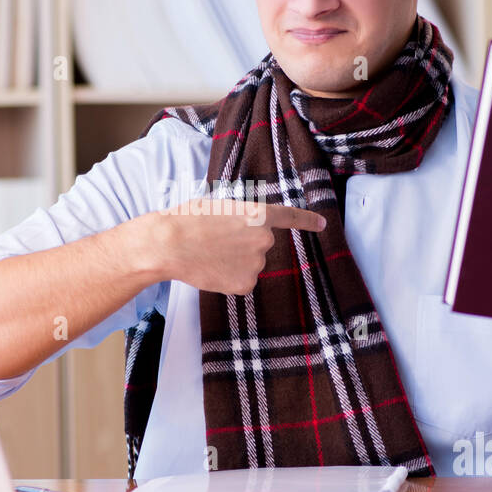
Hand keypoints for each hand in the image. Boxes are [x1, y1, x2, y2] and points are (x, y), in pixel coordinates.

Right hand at [149, 199, 325, 294]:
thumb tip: (245, 233)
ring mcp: (257, 264)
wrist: (170, 244)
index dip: (307, 220)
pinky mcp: (246, 284)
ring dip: (233, 261)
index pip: (290, 217)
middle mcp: (264, 239)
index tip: (322, 224)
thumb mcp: (221, 207)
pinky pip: (242, 281)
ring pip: (249, 264)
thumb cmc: (188, 220)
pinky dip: (228, 277)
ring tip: (208, 253)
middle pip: (260, 244)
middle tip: (216, 240)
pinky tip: (211, 269)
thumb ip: (242, 218)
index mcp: (258, 214)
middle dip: (243, 244)